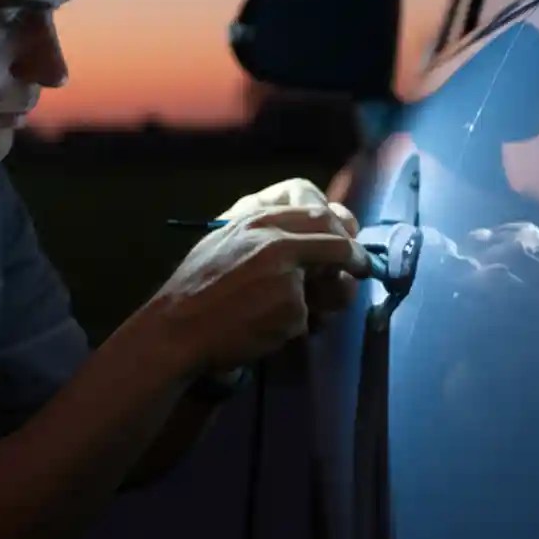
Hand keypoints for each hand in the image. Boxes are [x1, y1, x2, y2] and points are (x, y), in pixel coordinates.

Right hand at [135, 205, 371, 375]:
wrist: (177, 329)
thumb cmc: (196, 288)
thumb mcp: (224, 241)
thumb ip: (263, 232)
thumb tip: (310, 232)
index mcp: (257, 219)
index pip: (315, 208)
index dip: (338, 224)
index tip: (348, 237)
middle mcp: (276, 239)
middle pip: (336, 237)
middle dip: (354, 254)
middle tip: (361, 268)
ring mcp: (287, 274)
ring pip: (333, 282)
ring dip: (332, 296)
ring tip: (314, 309)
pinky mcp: (291, 307)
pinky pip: (309, 317)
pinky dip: (295, 327)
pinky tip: (268, 330)